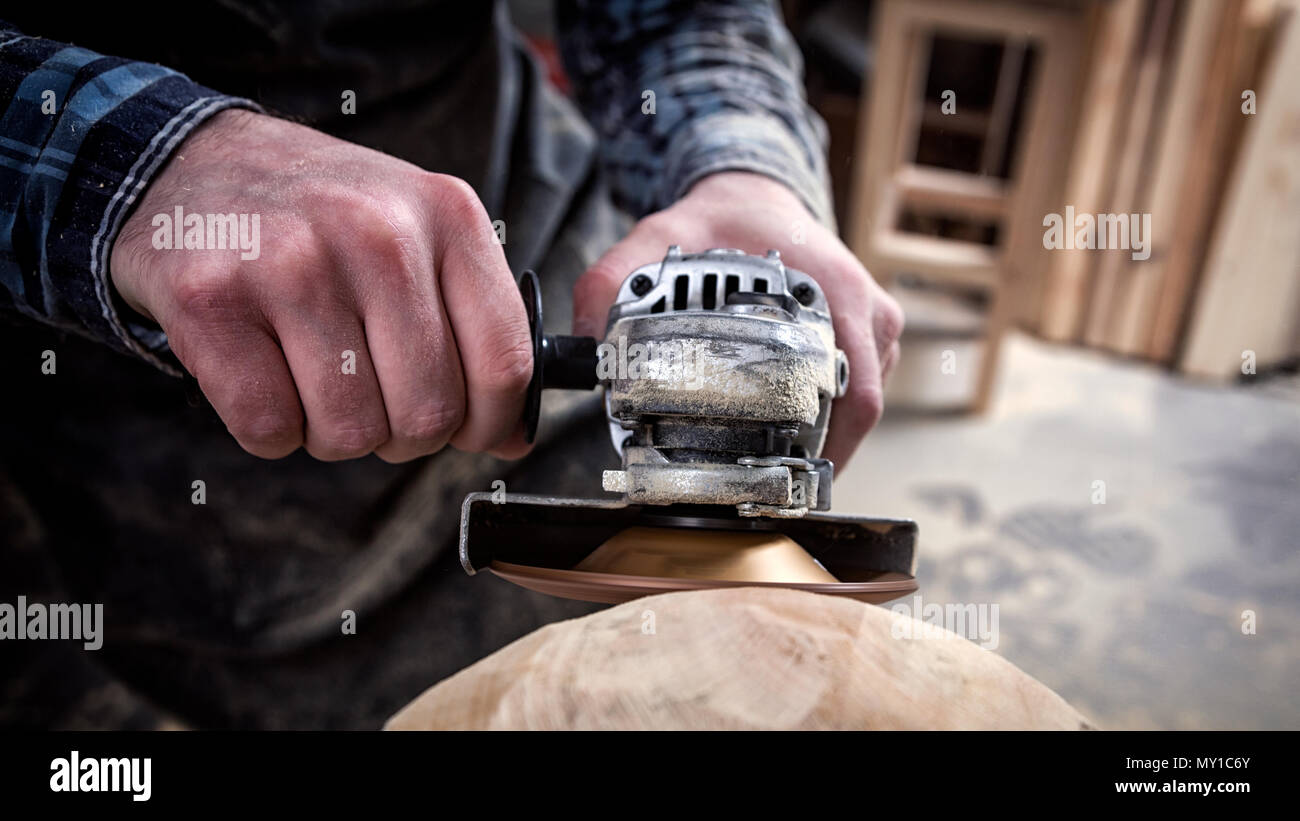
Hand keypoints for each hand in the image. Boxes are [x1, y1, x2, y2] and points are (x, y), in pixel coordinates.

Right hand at [111, 109, 532, 461]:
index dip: (490, 423)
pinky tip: (264, 373)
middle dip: (403, 434)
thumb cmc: (323, 216)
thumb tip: (511, 438)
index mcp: (448, 215)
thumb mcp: (420, 235)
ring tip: (314, 376)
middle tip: (373, 398)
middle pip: (428, 413)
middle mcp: (377, 233)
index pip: (505, 364)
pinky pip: (269, 427)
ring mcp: (292, 263)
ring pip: (349, 431)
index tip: (469, 431)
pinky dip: (271, 429)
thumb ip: (475, 326)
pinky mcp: (212, 299)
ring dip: (333, 432)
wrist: (192, 161)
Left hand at [571, 171, 902, 468]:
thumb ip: (613, 280)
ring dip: (823, 439)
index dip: (825, 444)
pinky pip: (856, 393)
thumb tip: (588, 337)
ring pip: (859, 408)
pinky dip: (826, 417)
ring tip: (772, 466)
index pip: (852, 393)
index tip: (782, 474)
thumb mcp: (660, 237)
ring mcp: (873, 328)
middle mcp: (865, 314)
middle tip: (763, 484)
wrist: (756, 196)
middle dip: (814, 453)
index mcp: (835, 291)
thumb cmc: (724, 220)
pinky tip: (787, 433)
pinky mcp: (867, 339)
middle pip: (856, 411)